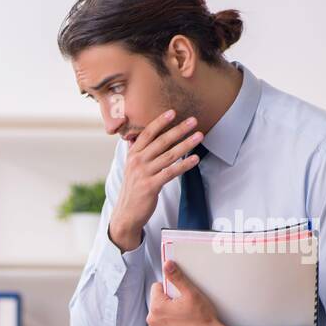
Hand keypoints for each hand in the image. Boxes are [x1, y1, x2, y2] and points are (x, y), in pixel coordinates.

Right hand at [108, 109, 205, 251]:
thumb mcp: (130, 168)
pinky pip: (171, 173)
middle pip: (161, 142)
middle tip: (193, 120)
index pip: (147, 134)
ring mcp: (144, 174)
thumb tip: (134, 137)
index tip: (172, 112)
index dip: (160, 122)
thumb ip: (134, 152)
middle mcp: (137, 162)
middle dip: (178, 130)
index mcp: (132, 155)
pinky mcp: (151, 186)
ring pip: (169, 156)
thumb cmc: (132, 189)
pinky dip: (184, 165)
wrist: (126, 213)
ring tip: (199, 136)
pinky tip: (195, 159)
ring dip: (186, 144)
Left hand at [147, 260, 232, 325]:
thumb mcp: (191, 293)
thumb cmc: (202, 320)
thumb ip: (177, 277)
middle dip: (169, 302)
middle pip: (158, 302)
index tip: (180, 296)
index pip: (157, 288)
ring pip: (160, 315)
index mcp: (157, 307)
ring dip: (168, 315)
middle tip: (184, 307)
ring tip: (184, 317)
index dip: (170, 289)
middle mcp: (152, 321)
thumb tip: (167, 265)